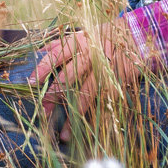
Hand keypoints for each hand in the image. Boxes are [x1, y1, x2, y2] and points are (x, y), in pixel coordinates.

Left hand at [30, 23, 145, 142]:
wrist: (137, 37)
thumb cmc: (104, 36)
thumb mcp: (82, 33)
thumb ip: (60, 43)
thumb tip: (37, 52)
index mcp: (79, 42)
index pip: (57, 55)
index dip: (43, 68)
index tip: (30, 82)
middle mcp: (90, 57)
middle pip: (68, 77)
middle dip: (54, 96)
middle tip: (42, 111)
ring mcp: (104, 72)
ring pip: (86, 95)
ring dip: (73, 115)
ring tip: (62, 134)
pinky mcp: (116, 83)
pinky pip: (102, 103)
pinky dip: (93, 118)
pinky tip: (86, 131)